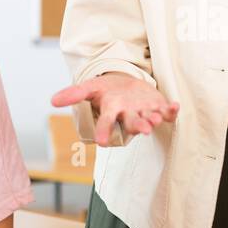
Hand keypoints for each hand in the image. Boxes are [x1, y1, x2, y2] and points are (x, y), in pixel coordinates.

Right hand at [51, 72, 177, 145]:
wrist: (127, 86)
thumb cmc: (107, 90)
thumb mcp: (90, 88)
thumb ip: (74, 94)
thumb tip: (53, 100)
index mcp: (112, 111)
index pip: (106, 123)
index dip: (103, 131)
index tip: (100, 142)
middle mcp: (129, 114)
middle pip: (132, 123)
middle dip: (138, 126)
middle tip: (143, 130)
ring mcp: (145, 111)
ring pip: (149, 118)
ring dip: (154, 119)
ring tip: (156, 119)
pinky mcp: (158, 107)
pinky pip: (166, 112)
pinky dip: (171, 111)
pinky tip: (175, 107)